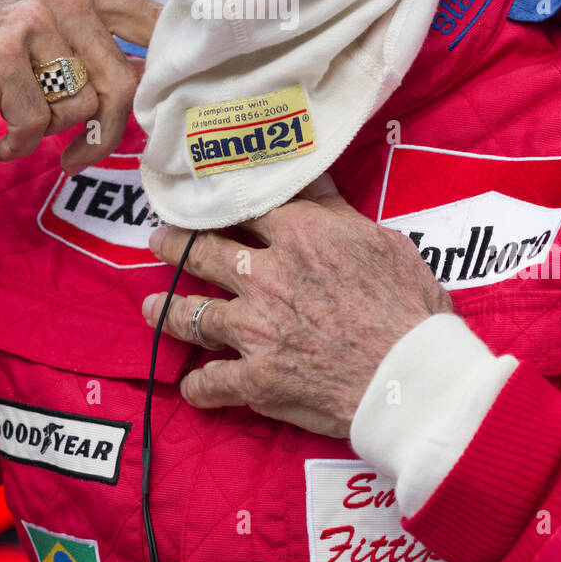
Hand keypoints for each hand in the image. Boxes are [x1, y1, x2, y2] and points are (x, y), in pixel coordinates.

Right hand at [0, 0, 161, 171]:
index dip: (166, 79)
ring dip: (55, 135)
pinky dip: (21, 144)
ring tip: (24, 127)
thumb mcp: (56, 43)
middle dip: (106, 132)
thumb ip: (108, 52)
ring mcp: (29, 19)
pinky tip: (3, 139)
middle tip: (81, 155)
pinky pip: (38, 122)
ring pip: (82, 106)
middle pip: (122, 82)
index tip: (161, 114)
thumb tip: (173, 84)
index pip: (154, 32)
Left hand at [142, 174, 452, 438]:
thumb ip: (337, 211)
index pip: (244, 209)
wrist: (412, 377)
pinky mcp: (256, 379)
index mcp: (297, 235)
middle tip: (158, 241)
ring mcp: (255, 329)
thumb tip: (314, 176)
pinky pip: (211, 382)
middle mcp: (266, 277)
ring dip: (165, 310)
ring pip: (192, 313)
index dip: (221, 206)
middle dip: (174, 245)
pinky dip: (197, 385)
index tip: (203, 203)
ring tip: (147, 307)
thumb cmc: (409, 306)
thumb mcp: (382, 239)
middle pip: (203, 252)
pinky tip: (189, 385)